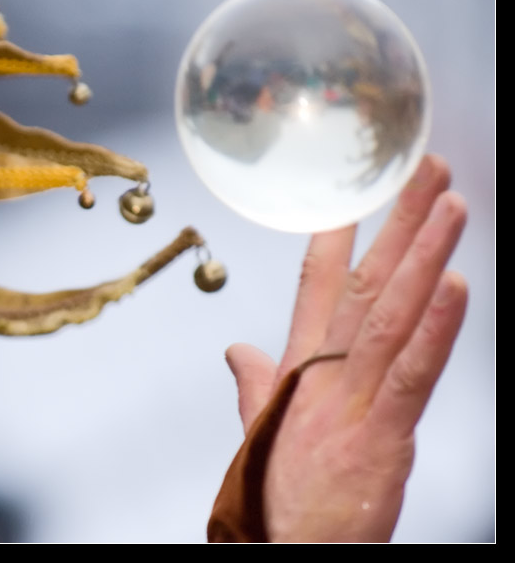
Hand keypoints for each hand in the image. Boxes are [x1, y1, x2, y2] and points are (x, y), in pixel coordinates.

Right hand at [225, 155, 466, 541]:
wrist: (278, 555)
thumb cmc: (275, 498)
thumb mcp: (259, 432)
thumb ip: (254, 384)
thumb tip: (237, 347)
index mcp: (300, 371)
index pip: (318, 287)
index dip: (336, 235)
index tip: (354, 191)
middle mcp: (324, 375)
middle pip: (365, 285)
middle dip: (397, 224)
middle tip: (425, 168)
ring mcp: (351, 402)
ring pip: (391, 316)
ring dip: (422, 256)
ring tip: (450, 203)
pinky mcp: (380, 437)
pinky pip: (411, 373)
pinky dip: (434, 328)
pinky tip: (454, 284)